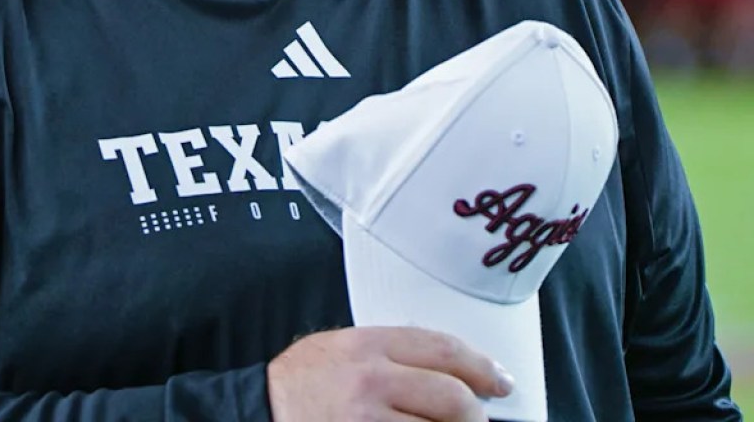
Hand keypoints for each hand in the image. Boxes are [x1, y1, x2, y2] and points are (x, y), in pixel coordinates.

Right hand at [266, 326, 513, 420]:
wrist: (261, 409)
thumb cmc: (301, 381)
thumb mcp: (343, 348)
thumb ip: (389, 353)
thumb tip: (445, 370)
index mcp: (370, 345)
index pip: (442, 348)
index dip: (481, 365)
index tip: (499, 380)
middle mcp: (373, 380)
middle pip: (452, 397)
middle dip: (476, 414)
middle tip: (481, 420)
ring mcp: (368, 420)